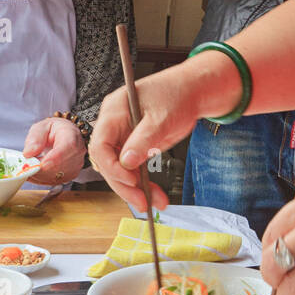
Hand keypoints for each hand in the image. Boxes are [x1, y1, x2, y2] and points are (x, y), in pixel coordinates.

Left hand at [21, 117, 84, 185]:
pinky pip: (54, 181)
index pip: (67, 148)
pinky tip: (35, 171)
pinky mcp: (71, 175)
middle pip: (61, 166)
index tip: (40, 165)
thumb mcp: (42, 127)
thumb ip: (35, 137)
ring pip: (56, 177)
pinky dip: (42, 179)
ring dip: (39, 175)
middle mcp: (78, 152)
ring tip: (29, 166)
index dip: (54, 159)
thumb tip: (28, 153)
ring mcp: (76, 166)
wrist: (66, 137)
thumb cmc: (54, 130)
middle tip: (25, 165)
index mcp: (71, 135)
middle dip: (40, 169)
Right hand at [88, 66, 208, 211]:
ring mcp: (124, 136)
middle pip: (107, 161)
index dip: (111, 166)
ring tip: (154, 203)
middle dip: (124, 185)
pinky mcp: (136, 146)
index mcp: (114, 110)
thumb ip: (143, 140)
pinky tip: (155, 195)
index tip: (130, 179)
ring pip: (120, 170)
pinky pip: (133, 169)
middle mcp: (114, 125)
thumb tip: (126, 162)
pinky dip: (144, 184)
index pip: (100, 144)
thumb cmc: (178, 95)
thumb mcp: (162, 118)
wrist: (194, 92)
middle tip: (142, 202)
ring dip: (134, 189)